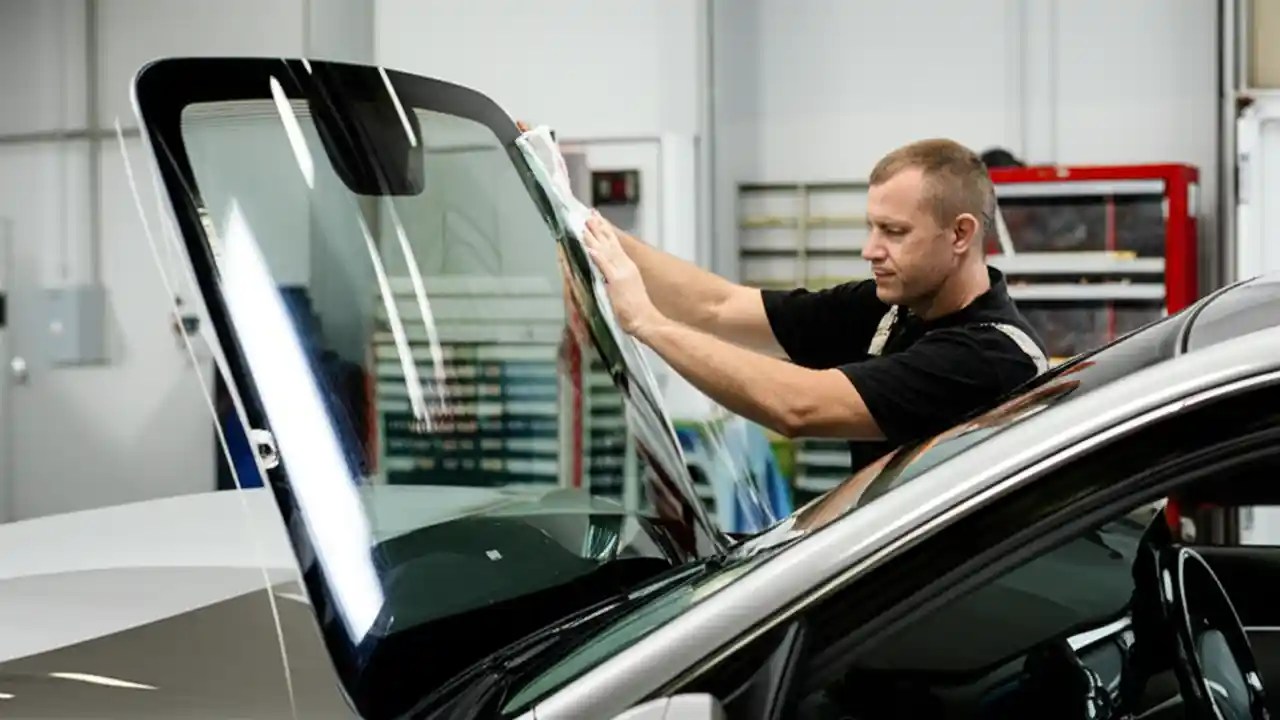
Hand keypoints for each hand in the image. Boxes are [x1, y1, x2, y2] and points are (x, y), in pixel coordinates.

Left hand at [582, 211, 663, 336]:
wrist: (646, 320)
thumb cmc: (637, 311)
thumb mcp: (626, 290)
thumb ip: (616, 281)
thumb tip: (608, 276)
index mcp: (628, 268)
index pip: (615, 246)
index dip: (606, 232)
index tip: (598, 220)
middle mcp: (626, 266)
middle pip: (610, 243)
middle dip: (599, 227)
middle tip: (589, 214)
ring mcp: (621, 272)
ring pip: (606, 250)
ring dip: (595, 236)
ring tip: (586, 224)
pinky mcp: (617, 281)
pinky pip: (605, 266)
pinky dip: (597, 256)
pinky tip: (590, 247)